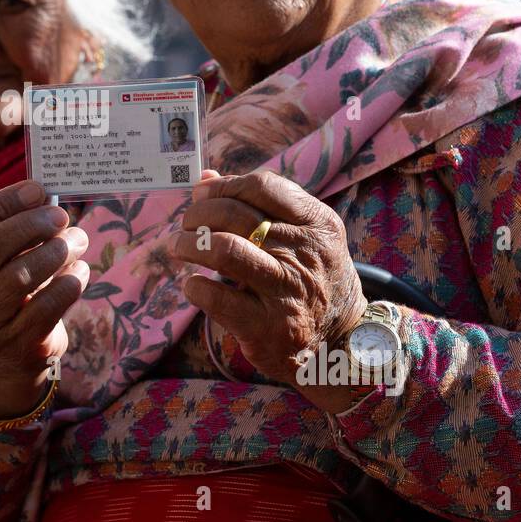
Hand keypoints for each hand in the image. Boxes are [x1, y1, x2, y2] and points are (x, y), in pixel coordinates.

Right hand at [0, 180, 89, 418]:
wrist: (3, 353)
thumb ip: (3, 224)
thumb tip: (40, 193)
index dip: (2, 203)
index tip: (37, 190)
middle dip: (29, 226)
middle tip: (60, 215)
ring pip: (19, 277)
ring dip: (54, 251)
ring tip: (76, 239)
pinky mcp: (16, 344)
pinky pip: (47, 306)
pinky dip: (68, 282)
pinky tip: (79, 269)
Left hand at [166, 169, 366, 413]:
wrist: (341, 342)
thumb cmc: (312, 278)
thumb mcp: (304, 236)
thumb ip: (258, 205)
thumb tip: (204, 180)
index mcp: (318, 223)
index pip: (262, 187)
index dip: (223, 186)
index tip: (202, 194)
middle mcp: (305, 253)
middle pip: (236, 215)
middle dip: (198, 214)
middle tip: (186, 225)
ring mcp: (287, 291)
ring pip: (224, 250)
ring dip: (189, 245)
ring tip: (179, 248)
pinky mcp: (266, 327)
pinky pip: (217, 298)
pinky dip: (195, 287)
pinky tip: (193, 286)